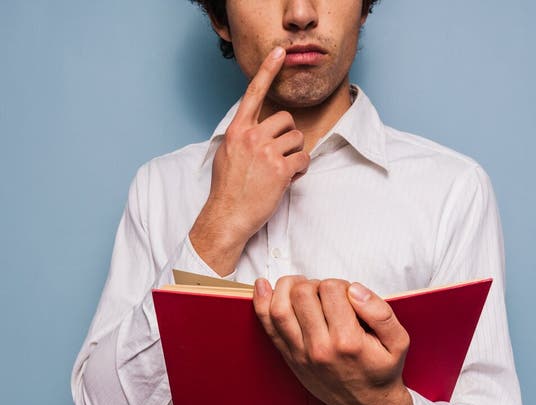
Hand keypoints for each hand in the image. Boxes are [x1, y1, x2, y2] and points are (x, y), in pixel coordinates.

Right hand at [189, 47, 309, 274]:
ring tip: (281, 172)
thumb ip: (241, 138)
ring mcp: (267, 152)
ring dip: (295, 156)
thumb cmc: (227, 190)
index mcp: (237, 130)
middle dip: (288, 137)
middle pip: (286, 120)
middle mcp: (252, 136)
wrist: (227, 216)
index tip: (279, 52)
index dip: (268, 70)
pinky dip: (300, 171)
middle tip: (280, 157)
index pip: (254, 93)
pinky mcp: (281, 170)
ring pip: (298, 140)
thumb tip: (253, 130)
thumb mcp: (227, 155)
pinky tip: (288, 180)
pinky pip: (304, 160)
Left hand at [253, 277, 413, 404]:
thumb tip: (354, 289)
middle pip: (302, 293)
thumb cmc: (382, 371)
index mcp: (348, 342)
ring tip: (301, 287)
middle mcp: (320, 348)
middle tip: (327, 294)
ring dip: (288, 287)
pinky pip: (268, 326)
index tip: (348, 296)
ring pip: (279, 307)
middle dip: (315, 284)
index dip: (340, 284)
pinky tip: (262, 286)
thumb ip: (381, 312)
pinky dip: (261, 302)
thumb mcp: (398, 341)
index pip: (331, 289)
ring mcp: (301, 354)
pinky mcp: (290, 358)